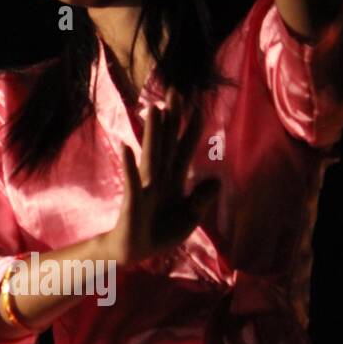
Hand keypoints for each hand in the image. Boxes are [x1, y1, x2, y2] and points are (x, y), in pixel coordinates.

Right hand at [100, 91, 220, 266]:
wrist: (134, 252)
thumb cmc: (159, 232)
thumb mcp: (189, 218)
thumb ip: (201, 200)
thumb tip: (216, 179)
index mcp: (173, 179)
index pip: (183, 148)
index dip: (191, 128)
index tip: (198, 106)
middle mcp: (158, 176)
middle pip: (166, 141)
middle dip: (170, 117)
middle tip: (174, 91)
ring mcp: (145, 186)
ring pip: (151, 154)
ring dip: (152, 132)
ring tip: (154, 108)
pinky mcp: (134, 201)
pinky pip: (133, 181)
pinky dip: (130, 165)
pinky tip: (126, 147)